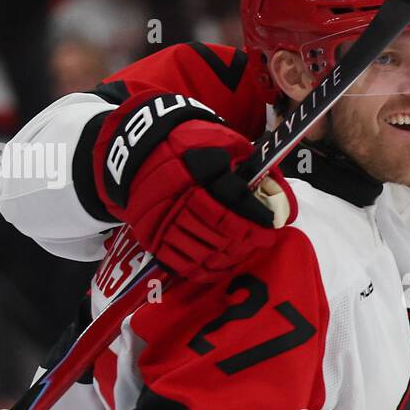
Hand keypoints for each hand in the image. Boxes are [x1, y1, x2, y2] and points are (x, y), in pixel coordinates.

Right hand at [92, 91, 294, 279]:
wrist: (137, 149)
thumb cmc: (187, 142)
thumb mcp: (220, 140)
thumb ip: (245, 164)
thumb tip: (272, 188)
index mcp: (197, 173)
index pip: (231, 206)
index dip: (254, 222)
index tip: (269, 229)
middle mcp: (178, 199)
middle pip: (219, 233)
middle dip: (245, 242)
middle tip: (260, 242)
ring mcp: (163, 221)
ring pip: (202, 251)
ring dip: (227, 257)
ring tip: (243, 253)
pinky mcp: (152, 236)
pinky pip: (180, 262)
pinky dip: (203, 269)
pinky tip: (219, 266)